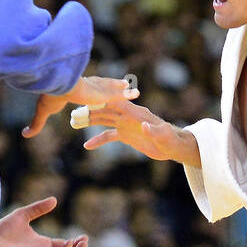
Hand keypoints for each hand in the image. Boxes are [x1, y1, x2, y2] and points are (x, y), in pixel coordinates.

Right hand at [22, 75, 138, 138]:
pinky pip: (117, 93)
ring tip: (135, 91)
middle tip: (124, 88)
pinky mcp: (102, 91)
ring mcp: (96, 87)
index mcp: (76, 90)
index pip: (88, 91)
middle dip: (114, 88)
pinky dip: (126, 94)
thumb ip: (37, 124)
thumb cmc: (48, 94)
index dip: (95, 91)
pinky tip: (135, 93)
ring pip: (114, 89)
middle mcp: (88, 87)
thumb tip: (24, 135)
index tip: (100, 93)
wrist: (55, 83)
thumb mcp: (42, 112)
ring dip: (124, 91)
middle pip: (104, 88)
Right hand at [77, 98, 200, 166]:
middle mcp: (129, 116)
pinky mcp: (125, 134)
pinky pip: (108, 135)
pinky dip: (98, 139)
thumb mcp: (164, 136)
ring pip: (104, 120)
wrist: (172, 146)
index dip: (104, 101)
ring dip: (90, 121)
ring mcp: (125, 124)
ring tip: (74, 123)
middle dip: (91, 111)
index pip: (118, 104)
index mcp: (137, 114)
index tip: (90, 100)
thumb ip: (155, 130)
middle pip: (106, 110)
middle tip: (74, 113)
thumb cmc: (171, 140)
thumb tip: (145, 126)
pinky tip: (87, 146)